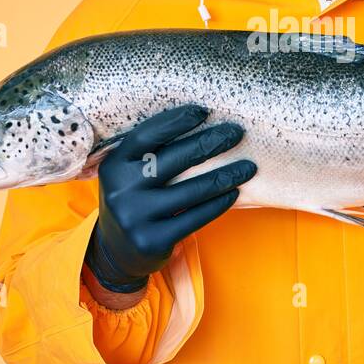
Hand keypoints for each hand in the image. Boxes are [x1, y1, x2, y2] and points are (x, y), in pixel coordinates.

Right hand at [84, 104, 256, 292]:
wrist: (116, 252)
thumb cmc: (133, 199)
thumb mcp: (129, 174)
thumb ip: (151, 153)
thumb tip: (199, 120)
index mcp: (114, 166)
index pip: (147, 136)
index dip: (176, 121)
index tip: (204, 111)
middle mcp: (122, 190)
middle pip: (173, 160)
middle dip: (210, 143)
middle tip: (236, 133)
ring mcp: (136, 218)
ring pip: (191, 191)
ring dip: (225, 176)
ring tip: (248, 167)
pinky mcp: (153, 241)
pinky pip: (195, 217)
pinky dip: (218, 203)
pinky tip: (234, 193)